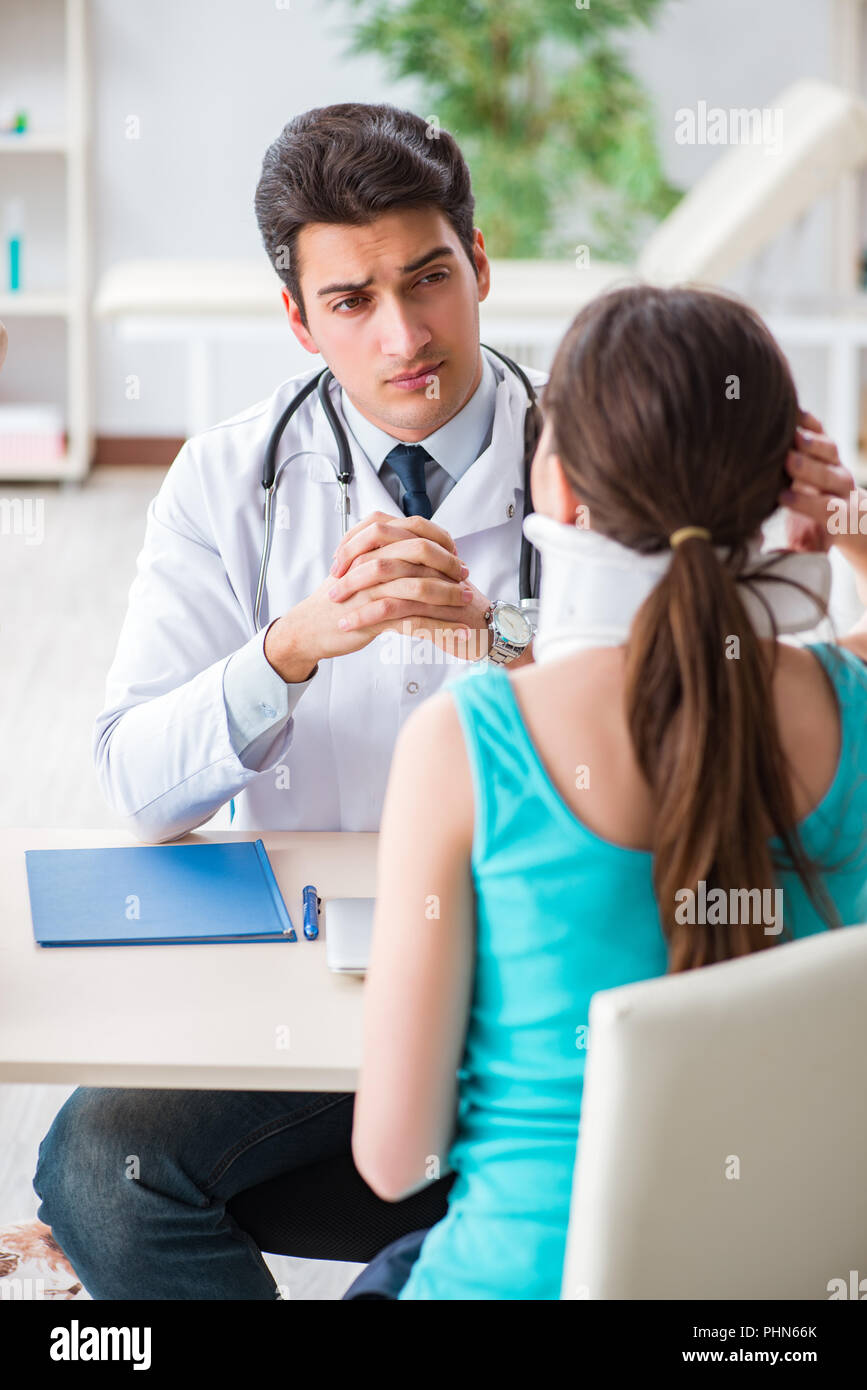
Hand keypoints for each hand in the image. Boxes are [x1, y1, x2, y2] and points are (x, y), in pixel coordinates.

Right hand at [264, 511, 475, 679]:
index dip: (439, 540)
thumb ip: (380, 553)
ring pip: (420, 587)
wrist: (308, 628)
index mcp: (369, 548)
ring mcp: (372, 590)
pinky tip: (461, 634)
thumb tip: (410, 545)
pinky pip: (416, 621)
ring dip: (450, 596)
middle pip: (420, 554)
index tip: (454, 553)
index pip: (413, 531)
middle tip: (466, 576)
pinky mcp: (373, 618)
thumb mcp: (356, 568)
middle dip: (449, 565)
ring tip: (468, 603)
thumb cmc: (337, 600)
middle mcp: (371, 563)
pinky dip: (443, 628)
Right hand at [780, 410, 858, 553]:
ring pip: (831, 453)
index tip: (782, 498)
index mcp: (839, 518)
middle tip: (789, 462)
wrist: (847, 515)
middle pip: (831, 477)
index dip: (806, 503)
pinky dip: (810, 424)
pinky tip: (793, 413)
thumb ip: (793, 552)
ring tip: (793, 435)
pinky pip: (824, 434)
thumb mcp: (809, 550)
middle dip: (810, 470)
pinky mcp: (829, 451)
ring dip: (812, 444)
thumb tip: (767, 555)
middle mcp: (842, 489)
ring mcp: (837, 466)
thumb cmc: (816, 535)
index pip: (826, 509)